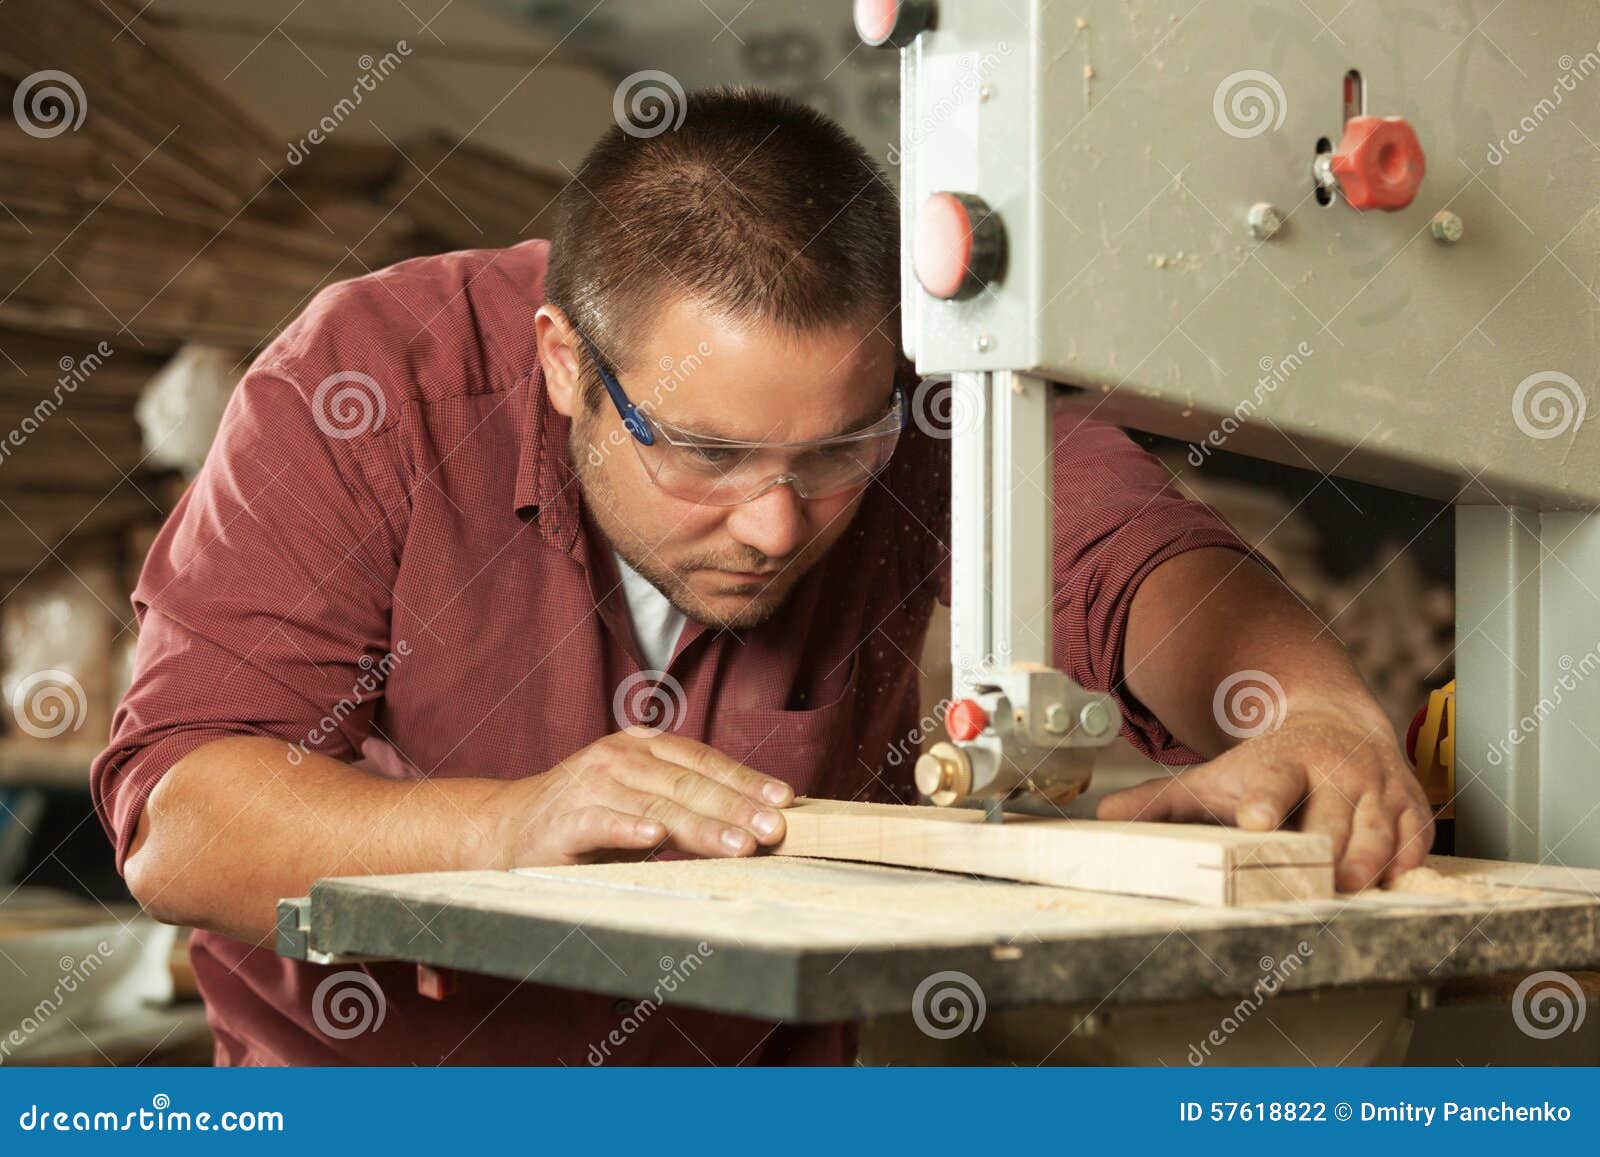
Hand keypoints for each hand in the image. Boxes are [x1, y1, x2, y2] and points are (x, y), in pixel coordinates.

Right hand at [485, 729, 793, 866]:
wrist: (506, 829)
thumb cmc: (589, 818)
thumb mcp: (644, 803)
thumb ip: (690, 806)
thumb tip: (759, 822)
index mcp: (644, 748)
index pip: (705, 761)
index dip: (746, 780)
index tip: (786, 801)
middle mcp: (620, 759)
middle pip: (690, 783)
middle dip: (738, 808)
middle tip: (776, 830)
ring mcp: (591, 786)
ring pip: (657, 805)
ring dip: (702, 826)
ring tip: (741, 846)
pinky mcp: (565, 819)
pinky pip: (602, 822)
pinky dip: (628, 830)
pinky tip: (654, 839)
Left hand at [1096, 705, 1434, 891]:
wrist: (1336, 724)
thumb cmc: (1270, 765)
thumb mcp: (1215, 778)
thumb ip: (1162, 800)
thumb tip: (1104, 818)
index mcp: (1281, 763)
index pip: (1271, 783)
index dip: (1265, 802)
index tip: (1255, 821)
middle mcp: (1333, 772)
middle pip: (1331, 817)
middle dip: (1326, 846)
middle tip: (1319, 879)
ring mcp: (1375, 789)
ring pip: (1378, 832)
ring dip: (1368, 861)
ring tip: (1351, 887)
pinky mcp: (1409, 808)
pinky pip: (1417, 839)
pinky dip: (1409, 861)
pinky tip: (1396, 880)